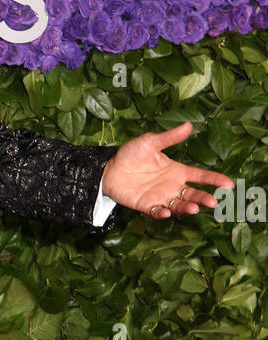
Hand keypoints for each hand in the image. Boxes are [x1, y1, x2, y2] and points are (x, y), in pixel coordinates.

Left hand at [101, 122, 234, 219]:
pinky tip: (165, 212)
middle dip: (204, 198)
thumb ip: (169, 138)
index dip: (215, 180)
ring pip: (178, 206)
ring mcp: (160, 197)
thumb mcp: (150, 142)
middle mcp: (172, 186)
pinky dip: (161, 214)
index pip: (201, 176)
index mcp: (177, 171)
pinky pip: (156, 212)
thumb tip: (189, 125)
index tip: (229, 184)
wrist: (109, 168)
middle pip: (193, 194)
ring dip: (186, 208)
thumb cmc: (130, 154)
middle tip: (213, 202)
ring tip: (194, 208)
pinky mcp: (146, 205)